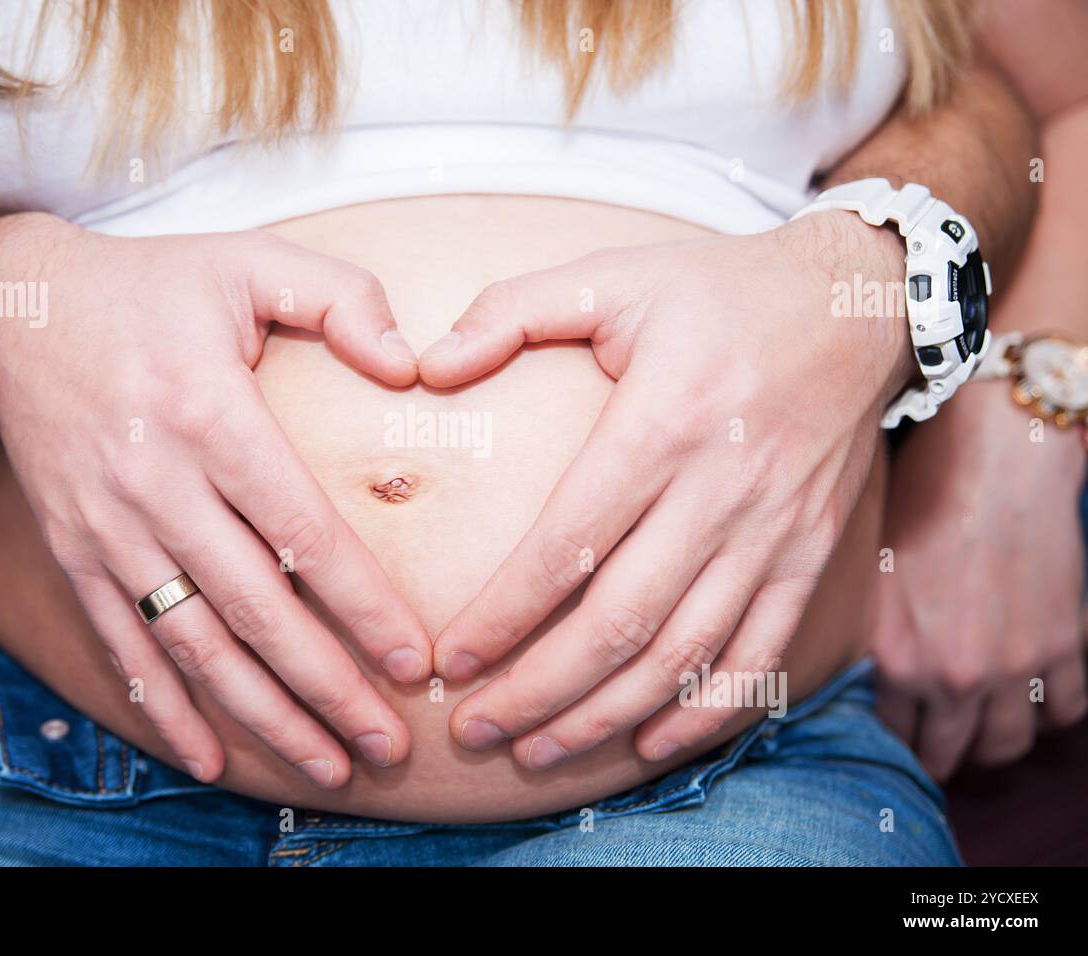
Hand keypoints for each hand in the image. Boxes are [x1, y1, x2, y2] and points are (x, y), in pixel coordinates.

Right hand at [0, 216, 432, 786]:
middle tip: (388, 745)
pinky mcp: (74, 554)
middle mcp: (156, 486)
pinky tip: (209, 760)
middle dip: (326, 686)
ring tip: (327, 765)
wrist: (13, 316)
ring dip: (262, 715)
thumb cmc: (150, 289)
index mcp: (210, 416)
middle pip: (255, 609)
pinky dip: (166, 708)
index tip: (412, 661)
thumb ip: (341, 297)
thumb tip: (413, 362)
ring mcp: (108, 530)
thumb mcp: (248, 260)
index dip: (361, 604)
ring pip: (194, 644)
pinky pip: (124, 645)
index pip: (301, 532)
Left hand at [419, 211, 909, 767]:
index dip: (504, 615)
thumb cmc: (718, 292)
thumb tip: (425, 366)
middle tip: (474, 731)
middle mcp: (720, 492)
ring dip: (607, 714)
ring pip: (683, 653)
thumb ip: (512, 310)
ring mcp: (772, 533)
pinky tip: (649, 742)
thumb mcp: (612, 274)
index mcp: (661, 426)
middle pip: (619, 621)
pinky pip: (761, 654)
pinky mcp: (809, 555)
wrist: (854, 304)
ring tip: (538, 750)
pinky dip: (706, 709)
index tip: (451, 660)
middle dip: (539, 690)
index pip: (568, 546)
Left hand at [873, 382, 1087, 778]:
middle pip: (946, 751)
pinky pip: (1064, 712)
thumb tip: (866, 674)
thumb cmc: (920, 498)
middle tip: (935, 742)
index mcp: (892, 657)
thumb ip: (871, 634)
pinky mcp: (1064, 646)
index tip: (897, 730)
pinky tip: (1033, 699)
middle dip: (937, 752)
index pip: (888, 731)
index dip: (892, 733)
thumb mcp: (870, 572)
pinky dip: (1049, 714)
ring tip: (982, 727)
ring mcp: (1013, 667)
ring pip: (1005, 745)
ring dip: (992, 743)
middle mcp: (951, 675)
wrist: (996, 458)